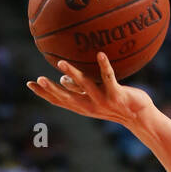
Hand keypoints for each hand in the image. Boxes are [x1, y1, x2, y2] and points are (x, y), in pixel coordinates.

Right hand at [27, 51, 153, 128]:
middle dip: (52, 89)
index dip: (45, 94)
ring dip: (73, 74)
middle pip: (68, 98)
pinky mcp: (117, 96)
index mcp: (84, 106)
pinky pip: (110, 78)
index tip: (30, 84)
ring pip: (85, 86)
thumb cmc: (118, 104)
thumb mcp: (96, 98)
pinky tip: (100, 54)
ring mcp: (104, 101)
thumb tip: (63, 78)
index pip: (60, 101)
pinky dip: (105, 66)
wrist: (140, 117)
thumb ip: (80, 89)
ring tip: (61, 63)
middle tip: (39, 79)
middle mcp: (91, 106)